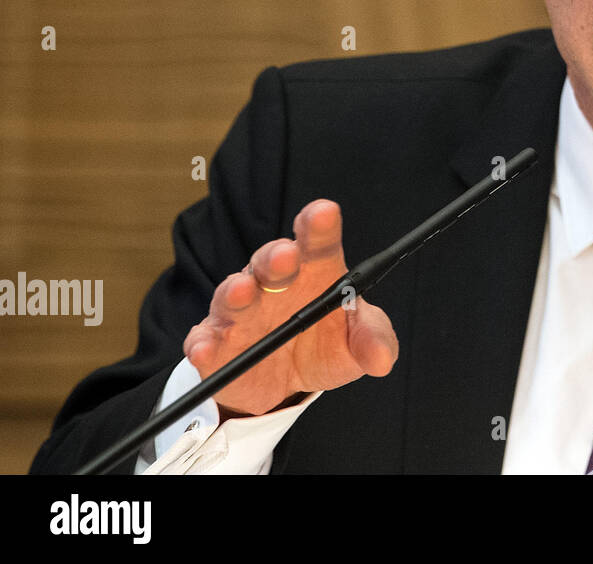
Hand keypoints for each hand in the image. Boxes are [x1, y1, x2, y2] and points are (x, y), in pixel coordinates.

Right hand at [183, 199, 398, 418]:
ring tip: (242, 290)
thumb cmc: (324, 346)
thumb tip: (383, 358)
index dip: (319, 225)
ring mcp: (241, 314)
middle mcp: (273, 285)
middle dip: (277, 256)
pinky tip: (204, 347)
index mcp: (314, 272)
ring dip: (236, 291)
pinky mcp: (216, 346)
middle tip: (287, 255)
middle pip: (271, 261)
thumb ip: (372, 341)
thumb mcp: (355, 346)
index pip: (317, 242)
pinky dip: (203, 344)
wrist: (286, 386)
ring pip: (233, 295)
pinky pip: (205, 341)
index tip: (325, 212)